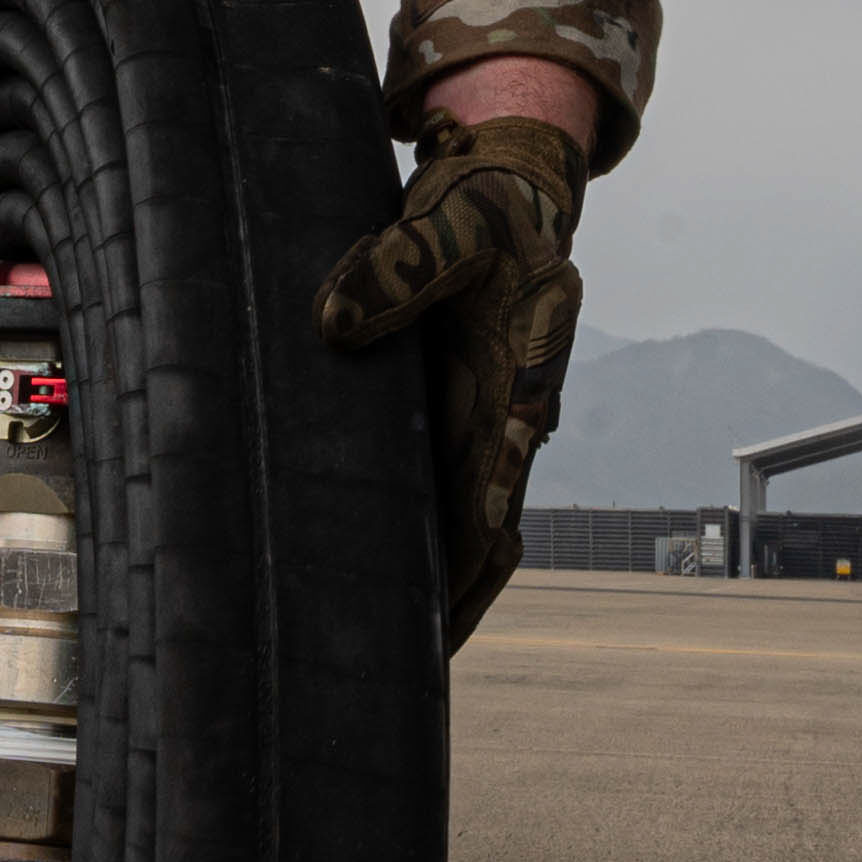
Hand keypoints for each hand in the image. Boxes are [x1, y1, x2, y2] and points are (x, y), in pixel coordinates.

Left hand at [312, 114, 584, 645]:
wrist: (503, 206)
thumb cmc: (482, 214)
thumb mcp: (451, 223)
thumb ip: (400, 266)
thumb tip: (330, 325)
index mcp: (530, 362)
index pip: (509, 450)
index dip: (487, 505)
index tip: (473, 556)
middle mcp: (514, 410)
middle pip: (493, 519)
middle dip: (463, 587)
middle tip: (423, 655)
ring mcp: (486, 425)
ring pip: (470, 525)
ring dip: (446, 585)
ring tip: (410, 655)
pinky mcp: (457, 425)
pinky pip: (443, 501)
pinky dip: (426, 549)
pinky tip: (395, 597)